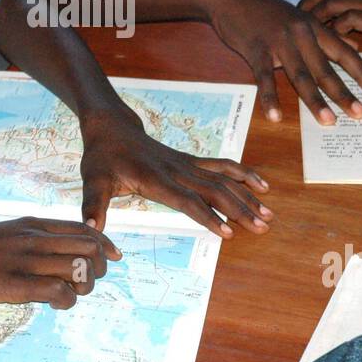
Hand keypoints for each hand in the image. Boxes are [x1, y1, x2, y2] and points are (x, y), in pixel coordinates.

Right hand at [0, 217, 120, 309]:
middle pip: (91, 247)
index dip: (106, 243)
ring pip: (81, 269)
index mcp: (31, 224)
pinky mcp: (14, 284)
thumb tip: (52, 256)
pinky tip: (54, 305)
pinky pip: (60, 292)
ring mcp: (24, 260)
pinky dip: (66, 302)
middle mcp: (33, 238)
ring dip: (84, 287)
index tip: (115, 257)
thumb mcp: (2, 234)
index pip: (84, 227)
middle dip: (100, 268)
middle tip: (85, 283)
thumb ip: (28, 240)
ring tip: (68, 296)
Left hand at [77, 108, 271, 238]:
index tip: (229, 233)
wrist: (111, 127)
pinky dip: (244, 175)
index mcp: (155, 179)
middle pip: (214, 190)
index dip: (208, 216)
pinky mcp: (191, 161)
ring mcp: (187, 164)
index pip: (187, 200)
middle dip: (240, 209)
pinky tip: (262, 185)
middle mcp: (176, 170)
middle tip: (262, 227)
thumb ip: (93, 205)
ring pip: (223, 178)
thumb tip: (92, 229)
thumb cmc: (101, 157)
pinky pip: (223, 166)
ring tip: (269, 213)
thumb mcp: (93, 180)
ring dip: (247, 195)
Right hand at [200, 0, 361, 125]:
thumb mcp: (300, 17)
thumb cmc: (266, 9)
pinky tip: (275, 117)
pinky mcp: (256, 49)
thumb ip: (327, 33)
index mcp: (314, 27)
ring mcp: (278, 42)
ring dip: (315, 100)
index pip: (344, 53)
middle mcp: (301, 34)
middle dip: (344, 93)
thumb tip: (353, 44)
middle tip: (361, 115)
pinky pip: (264, 78)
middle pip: (326, 68)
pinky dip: (270, 98)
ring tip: (328, 121)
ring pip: (300, 75)